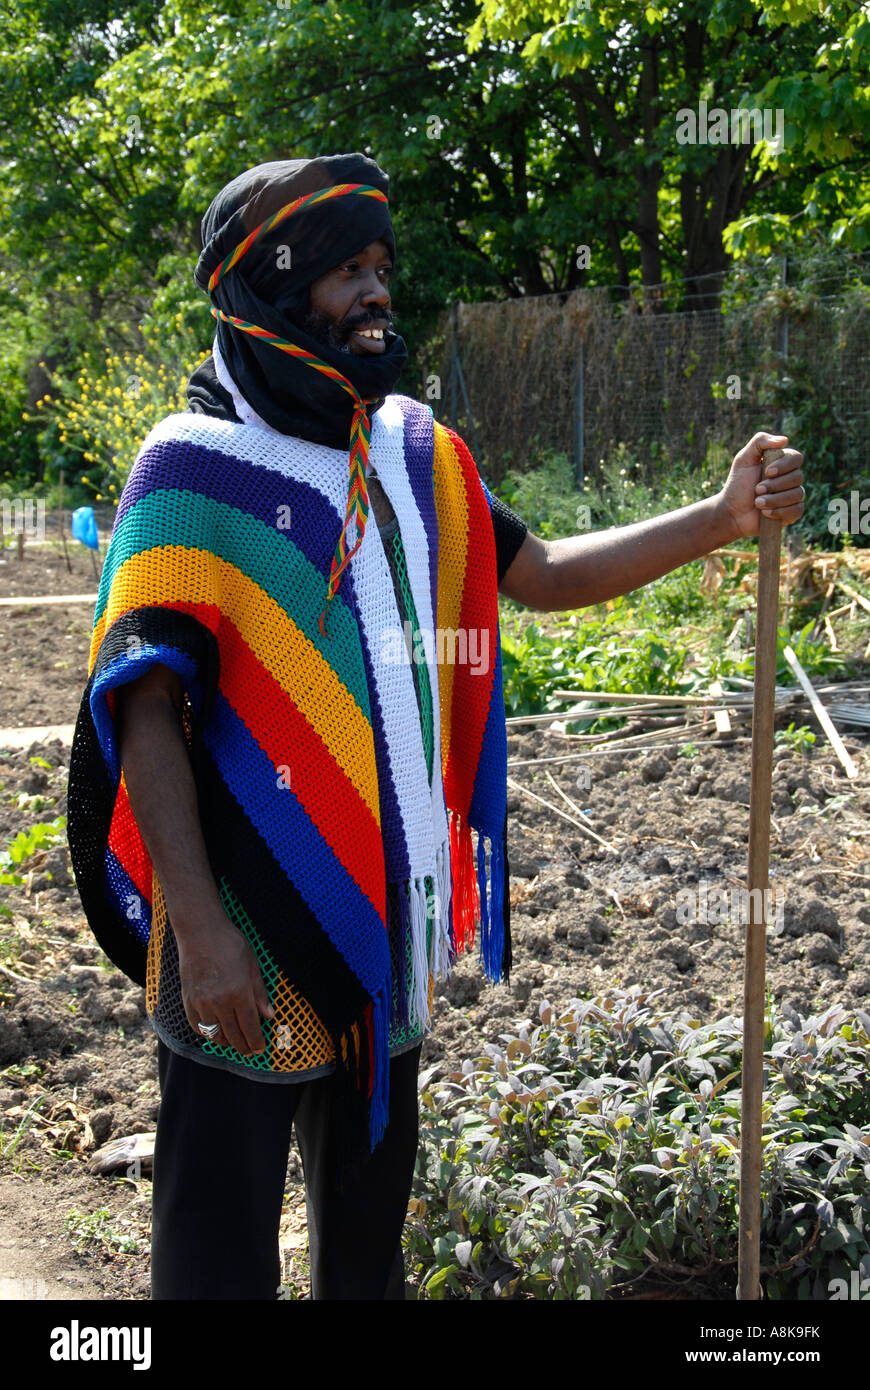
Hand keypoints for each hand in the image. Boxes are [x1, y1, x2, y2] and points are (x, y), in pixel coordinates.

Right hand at [176, 913, 274, 1055]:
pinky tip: (214, 1032)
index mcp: (238, 993)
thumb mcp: (252, 965)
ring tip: (234, 1042)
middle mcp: (219, 1002)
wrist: (200, 931)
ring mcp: (201, 1002)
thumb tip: (269, 1015)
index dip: (256, 1041)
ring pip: (214, 1034)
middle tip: (249, 1051)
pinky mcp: (188, 999)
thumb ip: (259, 993)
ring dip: (225, 1042)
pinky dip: (207, 1033)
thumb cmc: (230, 944)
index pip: (249, 1027)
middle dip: (243, 1047)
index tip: (260, 1049)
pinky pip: (197, 1025)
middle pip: (232, 1035)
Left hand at [716, 431, 804, 538]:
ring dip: (775, 499)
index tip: (767, 472)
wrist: (732, 511)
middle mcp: (790, 478)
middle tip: (757, 489)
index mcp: (782, 463)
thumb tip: (785, 440)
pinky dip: (780, 512)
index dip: (784, 465)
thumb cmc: (738, 484)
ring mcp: (793, 495)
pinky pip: (797, 510)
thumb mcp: (744, 459)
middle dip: (775, 485)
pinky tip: (766, 513)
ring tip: (758, 502)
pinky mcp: (792, 512)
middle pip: (798, 477)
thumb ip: (760, 442)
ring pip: (798, 494)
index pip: (796, 458)